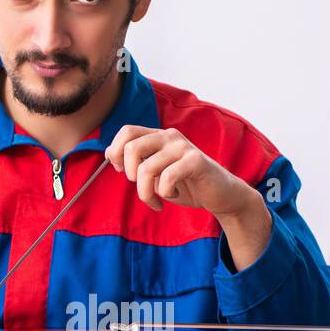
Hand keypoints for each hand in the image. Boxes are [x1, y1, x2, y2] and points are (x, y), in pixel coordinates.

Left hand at [104, 125, 255, 218]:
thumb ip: (135, 162)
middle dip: (130, 175)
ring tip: (156, 199)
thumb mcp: (155, 173)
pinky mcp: (196, 161)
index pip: (126, 131)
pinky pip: (166, 178)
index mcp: (157, 136)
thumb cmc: (185, 184)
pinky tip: (173, 195)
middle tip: (142, 187)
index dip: (117, 151)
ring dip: (146, 193)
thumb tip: (109, 154)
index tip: (123, 171)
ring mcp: (183, 147)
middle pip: (131, 148)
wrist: (220, 195)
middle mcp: (169, 136)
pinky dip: (164, 193)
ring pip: (146, 169)